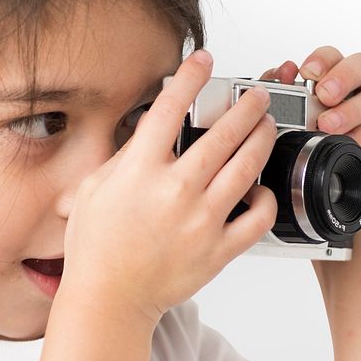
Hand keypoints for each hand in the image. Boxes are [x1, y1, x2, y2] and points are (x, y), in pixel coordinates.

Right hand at [60, 51, 278, 327]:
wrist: (109, 300)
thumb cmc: (96, 249)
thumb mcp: (93, 190)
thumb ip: (122, 158)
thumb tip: (147, 133)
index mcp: (140, 170)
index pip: (170, 108)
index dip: (190, 76)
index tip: (203, 61)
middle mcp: (175, 190)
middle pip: (224, 132)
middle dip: (246, 106)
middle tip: (255, 96)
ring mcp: (201, 220)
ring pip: (248, 166)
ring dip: (262, 139)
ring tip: (266, 128)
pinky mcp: (219, 249)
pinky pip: (257, 216)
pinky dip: (264, 198)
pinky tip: (259, 188)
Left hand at [259, 50, 360, 216]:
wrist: (340, 192)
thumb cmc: (317, 154)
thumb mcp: (296, 125)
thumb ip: (286, 95)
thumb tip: (279, 72)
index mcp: (339, 79)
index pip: (333, 57)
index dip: (322, 60)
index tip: (306, 72)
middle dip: (342, 77)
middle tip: (323, 95)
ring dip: (352, 110)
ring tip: (329, 126)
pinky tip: (352, 142)